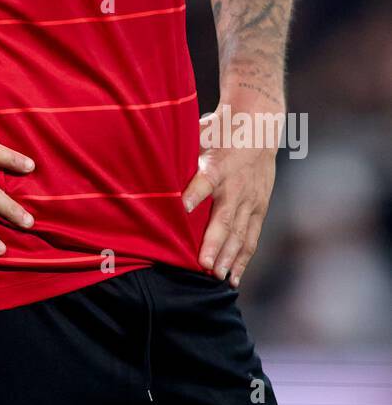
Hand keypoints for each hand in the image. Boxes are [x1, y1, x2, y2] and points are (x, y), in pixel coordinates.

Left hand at [182, 101, 280, 286]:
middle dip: (213, 243)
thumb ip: (178, 152)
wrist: (258, 125)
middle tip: (202, 264)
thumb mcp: (197, 133)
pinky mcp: (259, 208)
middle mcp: (235, 186)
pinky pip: (251, 238)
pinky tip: (233, 278)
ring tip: (216, 277)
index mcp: (216, 166)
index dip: (192, 197)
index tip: (180, 211)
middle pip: (224, 218)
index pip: (203, 183)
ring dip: (228, 257)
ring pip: (240, 233)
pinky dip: (243, 259)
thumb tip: (144, 160)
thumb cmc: (219, 131)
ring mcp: (250, 200)